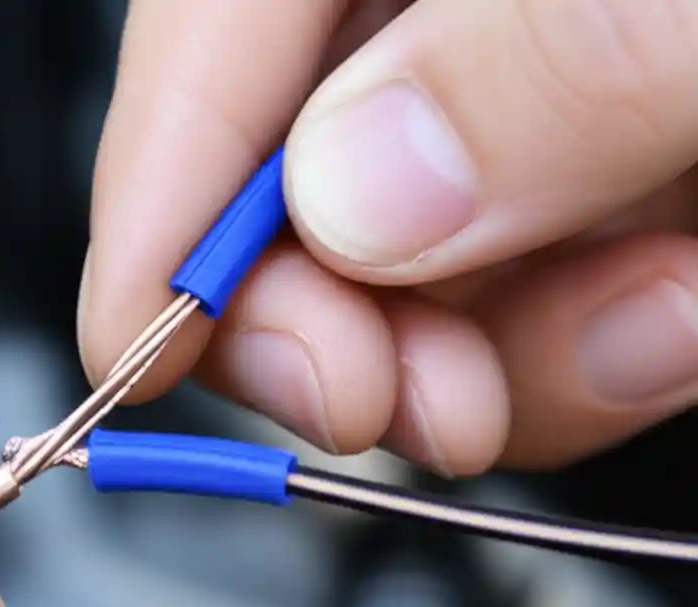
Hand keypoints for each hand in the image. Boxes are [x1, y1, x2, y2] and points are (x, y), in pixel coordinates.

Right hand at [80, 0, 697, 471]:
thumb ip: (545, 59)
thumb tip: (357, 196)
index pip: (210, 32)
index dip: (152, 202)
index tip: (133, 356)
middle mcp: (447, 11)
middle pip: (288, 170)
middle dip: (324, 312)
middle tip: (369, 396)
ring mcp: (528, 99)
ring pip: (414, 269)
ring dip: (494, 353)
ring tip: (634, 330)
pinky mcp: (602, 181)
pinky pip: (539, 296)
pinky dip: (590, 346)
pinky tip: (669, 315)